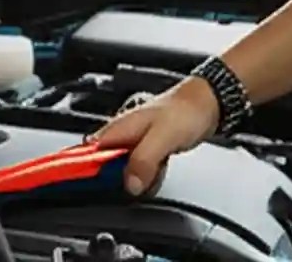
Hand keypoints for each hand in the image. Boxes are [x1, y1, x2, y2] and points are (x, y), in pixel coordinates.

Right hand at [88, 76, 219, 194]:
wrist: (209, 102)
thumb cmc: (186, 111)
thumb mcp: (162, 138)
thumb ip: (143, 161)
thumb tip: (130, 184)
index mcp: (115, 130)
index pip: (83, 157)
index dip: (83, 176)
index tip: (94, 189)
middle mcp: (119, 137)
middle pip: (104, 171)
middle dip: (123, 181)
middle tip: (143, 176)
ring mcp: (133, 144)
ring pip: (124, 174)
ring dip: (141, 178)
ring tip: (158, 167)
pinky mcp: (147, 151)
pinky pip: (141, 171)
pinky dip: (151, 175)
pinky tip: (162, 167)